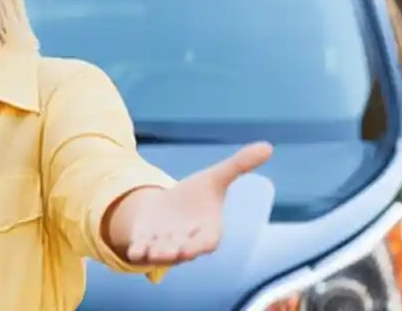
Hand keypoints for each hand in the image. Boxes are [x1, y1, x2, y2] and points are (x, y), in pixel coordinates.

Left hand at [120, 142, 271, 264]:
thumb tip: (268, 146)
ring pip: (160, 255)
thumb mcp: (213, 178)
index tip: (196, 247)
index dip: (201, 244)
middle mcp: (185, 243)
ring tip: (152, 253)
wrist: (166, 207)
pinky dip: (137, 253)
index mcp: (206, 232)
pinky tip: (133, 251)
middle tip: (169, 252)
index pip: (206, 242)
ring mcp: (164, 246)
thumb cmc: (195, 197)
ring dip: (156, 255)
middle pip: (182, 251)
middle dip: (176, 252)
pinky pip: (140, 252)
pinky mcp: (143, 244)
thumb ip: (238, 166)